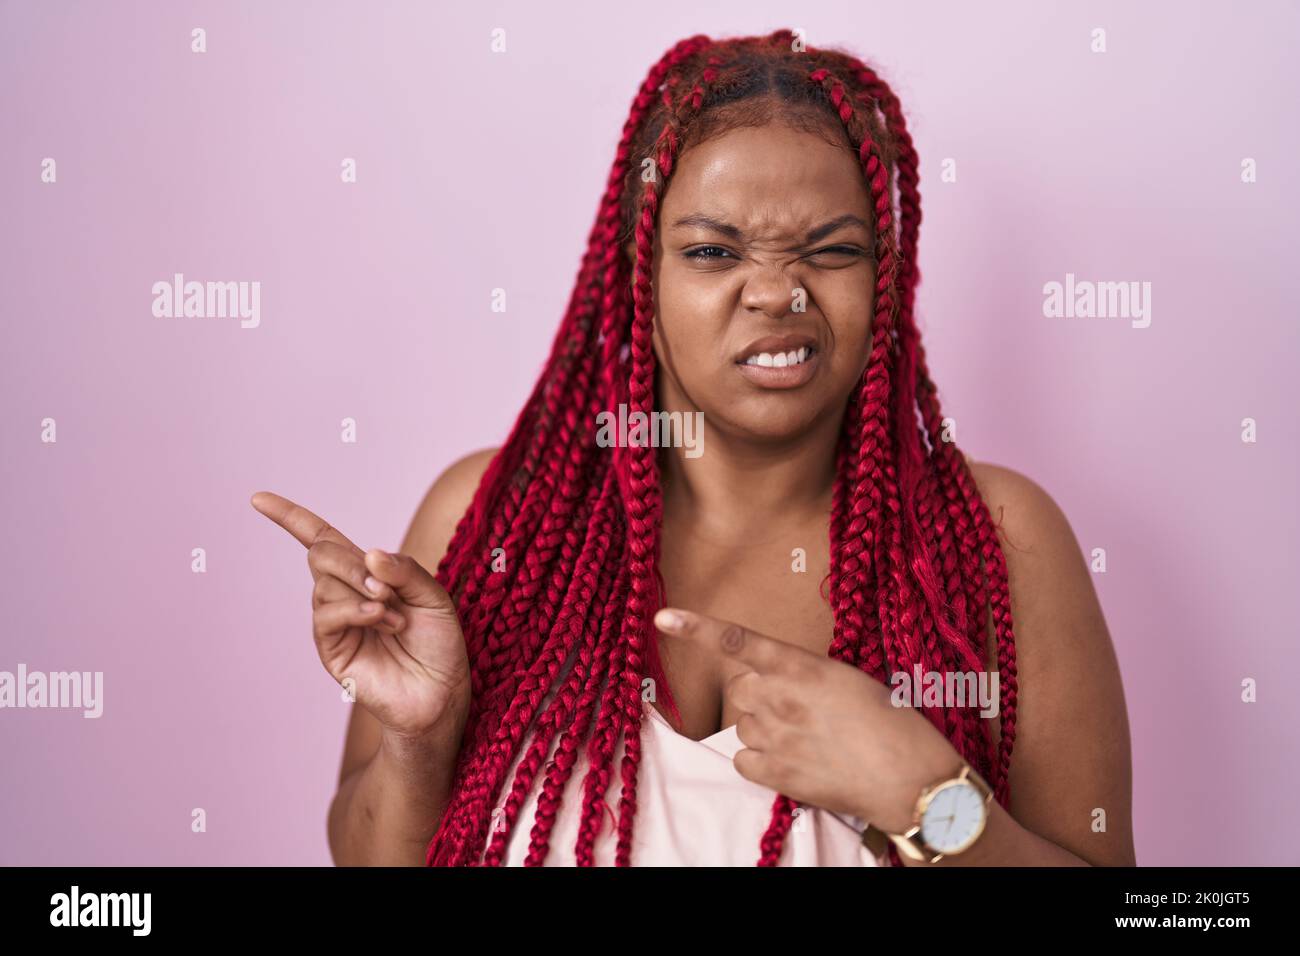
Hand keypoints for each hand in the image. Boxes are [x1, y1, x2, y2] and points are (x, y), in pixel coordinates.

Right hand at [251, 491, 469, 741]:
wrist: (441, 691)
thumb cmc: (439, 643)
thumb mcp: (434, 596)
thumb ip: (405, 570)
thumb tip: (369, 553)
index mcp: (366, 574)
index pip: (320, 538)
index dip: (290, 517)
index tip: (257, 498)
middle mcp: (344, 593)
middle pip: (321, 553)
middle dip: (353, 563)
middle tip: (388, 590)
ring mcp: (335, 622)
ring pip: (324, 582)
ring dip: (366, 592)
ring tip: (395, 616)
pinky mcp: (331, 649)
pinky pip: (327, 615)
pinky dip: (355, 609)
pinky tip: (381, 618)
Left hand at [654, 607, 965, 833]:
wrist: (907, 778)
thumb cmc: (889, 721)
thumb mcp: (847, 678)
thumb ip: (803, 672)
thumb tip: (776, 678)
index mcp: (800, 665)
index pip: (737, 640)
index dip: (696, 627)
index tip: (662, 617)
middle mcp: (779, 697)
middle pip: (739, 687)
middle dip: (758, 693)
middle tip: (797, 706)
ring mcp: (773, 737)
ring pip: (743, 724)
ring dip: (764, 727)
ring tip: (807, 737)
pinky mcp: (773, 773)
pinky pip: (743, 760)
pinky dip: (760, 760)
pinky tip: (793, 759)